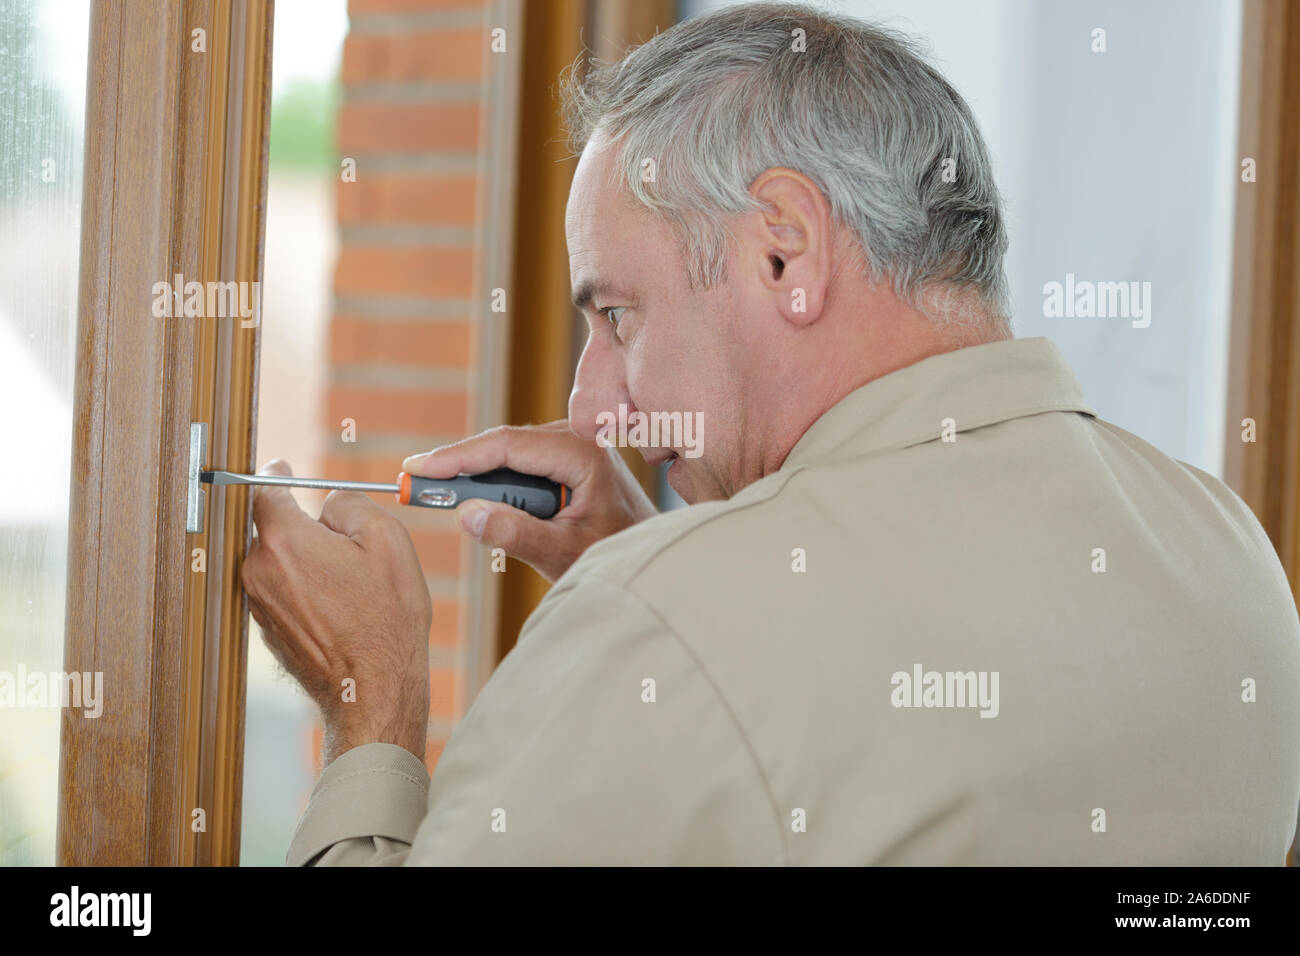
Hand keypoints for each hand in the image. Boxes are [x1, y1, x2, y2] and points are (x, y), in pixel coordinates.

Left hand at [241, 460, 430, 766]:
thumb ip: (350, 504)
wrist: (373, 688)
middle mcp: (260, 571)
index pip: (265, 490)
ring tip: (350, 582)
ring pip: (278, 563)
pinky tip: (340, 607)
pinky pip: (282, 594)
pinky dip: (304, 591)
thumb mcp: (387, 540)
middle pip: (272, 529)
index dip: (276, 475)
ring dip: (305, 561)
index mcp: (284, 541)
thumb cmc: (385, 617)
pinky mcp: (269, 632)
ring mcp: (260, 605)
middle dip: (303, 527)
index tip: (282, 468)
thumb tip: (329, 503)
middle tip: (344, 540)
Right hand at [403, 421, 658, 582]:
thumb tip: (464, 516)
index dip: (457, 457)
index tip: (417, 469)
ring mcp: (573, 446)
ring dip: (475, 474)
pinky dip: (494, 479)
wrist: (650, 558)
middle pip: (503, 444)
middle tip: (413, 483)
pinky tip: (471, 497)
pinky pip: (521, 462)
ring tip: (433, 491)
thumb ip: (516, 534)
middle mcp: (578, 439)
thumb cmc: (617, 556)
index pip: (506, 445)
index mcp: (582, 453)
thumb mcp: (563, 553)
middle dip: (459, 465)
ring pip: (509, 452)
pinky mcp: (567, 459)